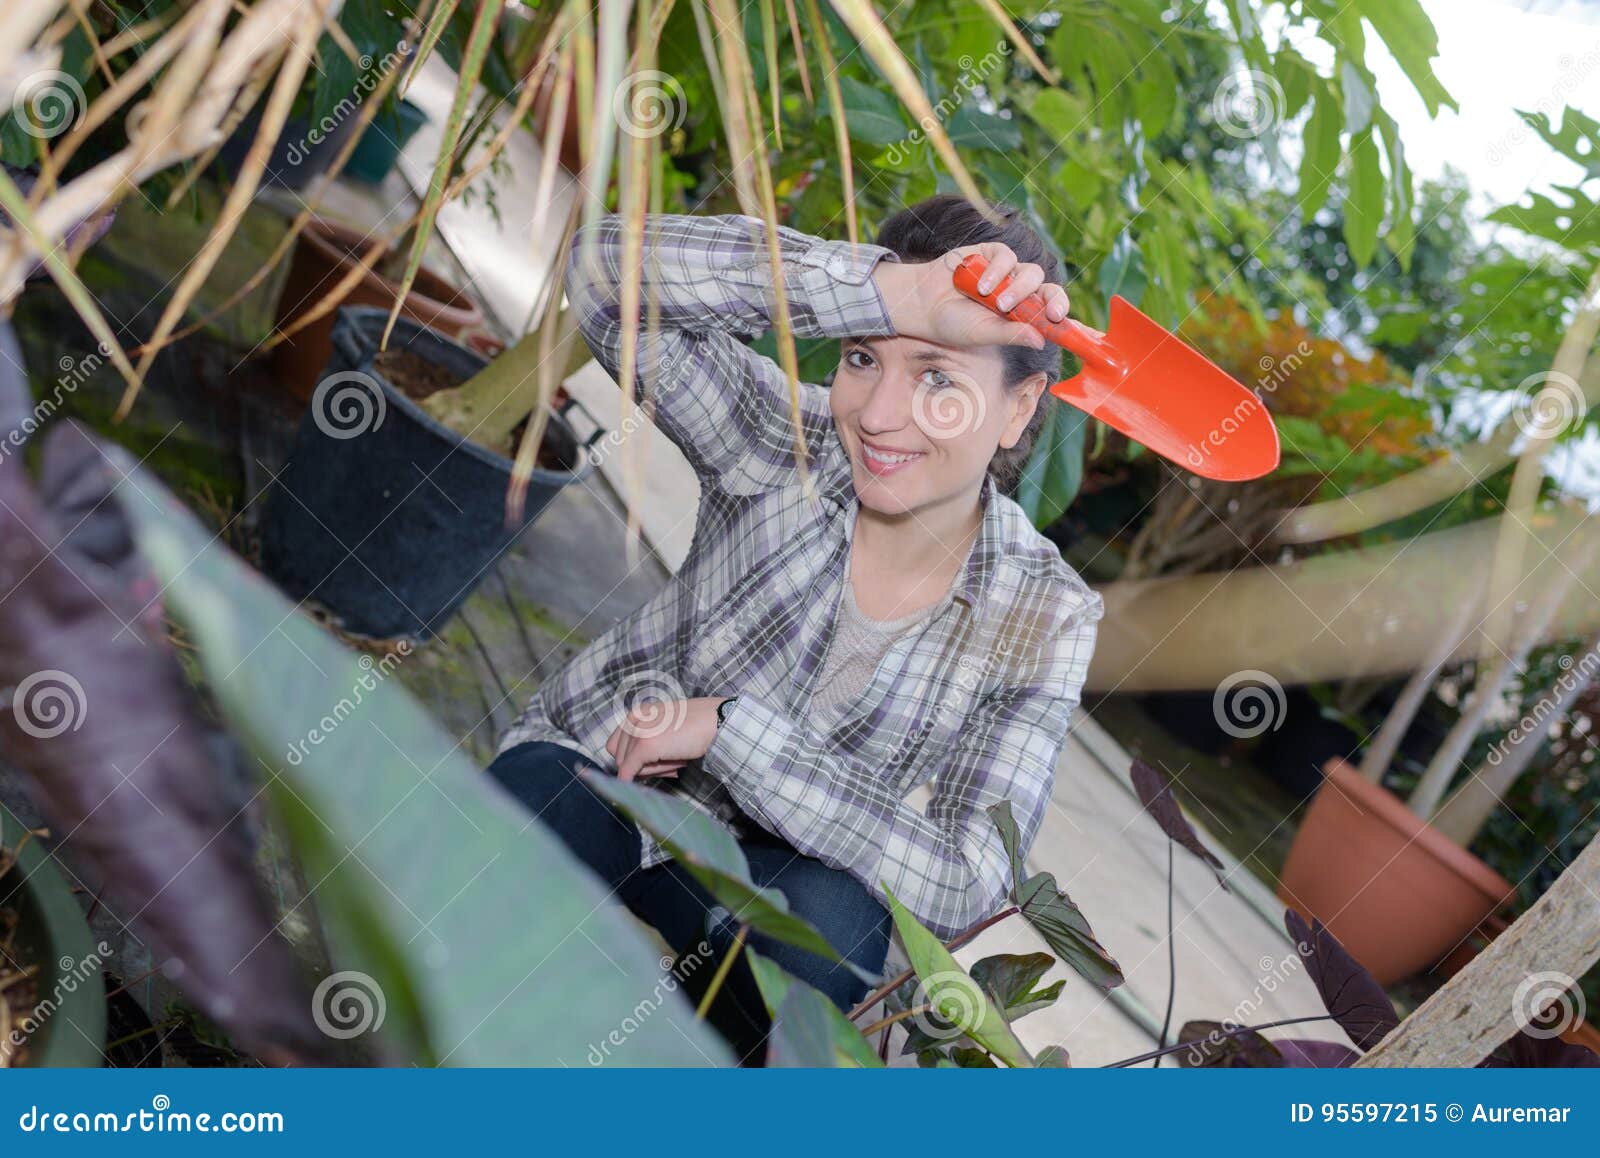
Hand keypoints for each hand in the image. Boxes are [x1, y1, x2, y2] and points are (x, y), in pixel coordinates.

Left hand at [605, 696, 730, 781]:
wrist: (716, 721)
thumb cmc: (697, 728)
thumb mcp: (666, 732)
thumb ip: (647, 746)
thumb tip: (633, 772)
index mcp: (638, 713)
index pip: (617, 743)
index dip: (628, 758)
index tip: (642, 766)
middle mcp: (634, 719)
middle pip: (618, 755)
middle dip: (637, 766)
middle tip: (667, 765)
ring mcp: (638, 732)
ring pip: (624, 765)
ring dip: (643, 772)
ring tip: (672, 764)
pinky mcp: (645, 746)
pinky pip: (628, 770)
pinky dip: (628, 781)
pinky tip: (632, 787)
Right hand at [872, 241, 1069, 350]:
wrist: (924, 305)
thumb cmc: (954, 324)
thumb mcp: (984, 335)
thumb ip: (1011, 335)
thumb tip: (1041, 340)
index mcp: (1022, 314)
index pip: (1051, 310)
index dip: (1060, 312)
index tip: (1059, 319)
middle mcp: (1019, 292)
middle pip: (1048, 288)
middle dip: (1049, 300)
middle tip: (1045, 312)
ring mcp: (1007, 272)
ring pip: (1030, 273)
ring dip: (1017, 289)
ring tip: (994, 302)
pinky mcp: (991, 254)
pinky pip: (1006, 256)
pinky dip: (997, 271)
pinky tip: (981, 286)